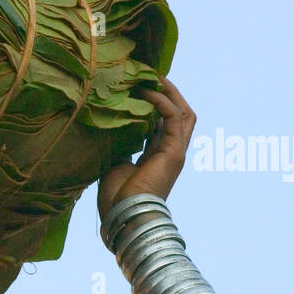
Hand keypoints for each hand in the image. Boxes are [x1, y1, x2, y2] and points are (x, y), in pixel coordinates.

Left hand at [97, 77, 195, 246]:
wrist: (124, 217)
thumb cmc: (117, 198)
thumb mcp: (115, 164)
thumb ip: (119, 146)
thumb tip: (110, 127)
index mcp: (158, 156)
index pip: (163, 123)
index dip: (156, 104)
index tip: (140, 87)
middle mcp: (170, 152)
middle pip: (180, 114)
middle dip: (169, 93)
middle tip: (152, 76)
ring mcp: (175, 152)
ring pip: (183, 112)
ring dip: (169, 93)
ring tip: (153, 77)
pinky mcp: (173, 152)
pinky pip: (173, 117)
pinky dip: (162, 102)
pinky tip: (146, 92)